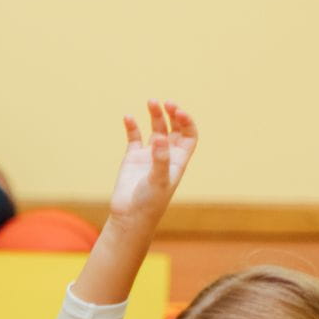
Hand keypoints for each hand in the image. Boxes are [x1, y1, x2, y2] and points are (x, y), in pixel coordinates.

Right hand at [106, 100, 197, 229]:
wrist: (129, 217)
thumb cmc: (150, 202)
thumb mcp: (159, 181)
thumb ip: (161, 159)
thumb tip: (161, 138)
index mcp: (178, 160)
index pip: (189, 135)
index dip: (187, 122)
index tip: (179, 113)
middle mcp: (166, 155)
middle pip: (174, 129)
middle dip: (172, 115)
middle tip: (167, 104)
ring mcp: (149, 155)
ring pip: (156, 130)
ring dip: (155, 115)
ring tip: (151, 102)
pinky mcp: (132, 158)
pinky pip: (134, 137)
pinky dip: (132, 126)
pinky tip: (128, 117)